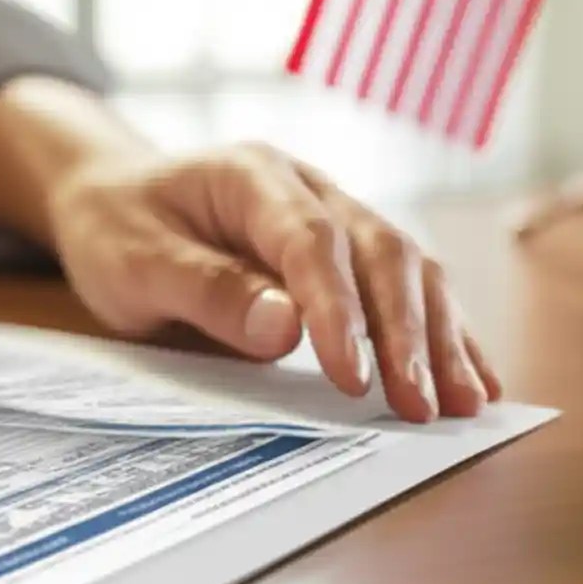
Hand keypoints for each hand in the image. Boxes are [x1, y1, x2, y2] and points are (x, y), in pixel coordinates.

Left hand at [46, 142, 500, 421]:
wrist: (112, 197)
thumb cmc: (117, 228)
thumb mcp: (135, 262)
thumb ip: (208, 290)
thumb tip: (287, 331)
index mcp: (251, 177)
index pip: (311, 241)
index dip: (339, 311)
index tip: (353, 379)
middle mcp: (307, 188)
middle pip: (380, 251)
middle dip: (407, 333)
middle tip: (421, 407)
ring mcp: (333, 214)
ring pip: (409, 267)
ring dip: (440, 336)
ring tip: (465, 404)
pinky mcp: (343, 251)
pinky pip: (405, 285)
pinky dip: (440, 331)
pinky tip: (471, 375)